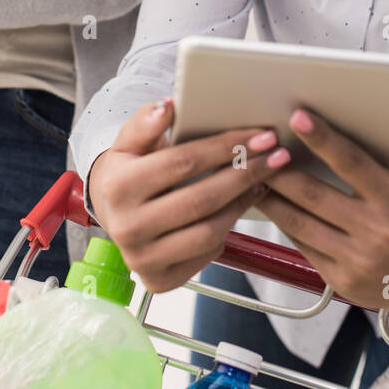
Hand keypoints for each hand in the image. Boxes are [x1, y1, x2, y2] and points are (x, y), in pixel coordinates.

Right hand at [88, 98, 292, 293]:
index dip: (226, 147)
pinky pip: (207, 254)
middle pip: (202, 199)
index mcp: (118, 188)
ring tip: (264, 180)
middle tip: (277, 156)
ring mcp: (142, 260)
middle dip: (245, 174)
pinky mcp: (159, 281)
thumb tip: (169, 107)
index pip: (183, 162)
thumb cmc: (127, 171)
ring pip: (209, 231)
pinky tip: (240, 206)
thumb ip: (147, 122)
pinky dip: (228, 228)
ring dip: (243, 203)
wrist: (112, 214)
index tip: (261, 135)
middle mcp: (127, 228)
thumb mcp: (129, 142)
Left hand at [254, 108, 388, 311]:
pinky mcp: (343, 281)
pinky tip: (274, 208)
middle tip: (257, 150)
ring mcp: (357, 259)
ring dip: (272, 199)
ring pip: (300, 224)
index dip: (323, 139)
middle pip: (313, 195)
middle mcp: (375, 231)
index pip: (352, 163)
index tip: (298, 117)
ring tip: (254, 178)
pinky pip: (304, 247)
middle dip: (279, 171)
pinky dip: (286, 226)